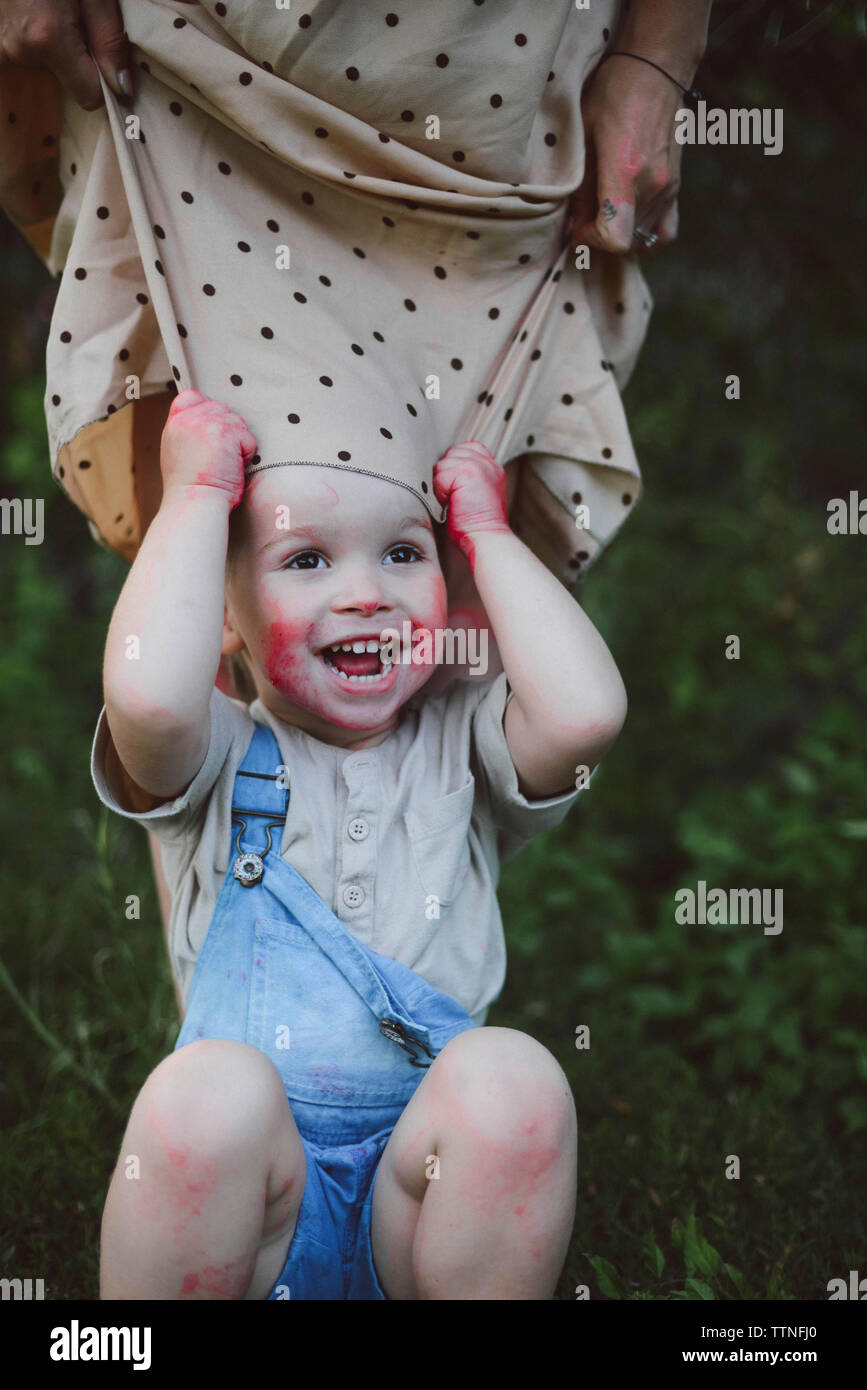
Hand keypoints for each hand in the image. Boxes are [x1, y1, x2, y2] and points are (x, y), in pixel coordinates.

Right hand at [0, 0, 134, 108]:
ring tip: (49, 4)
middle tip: (73, 12)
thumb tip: (124, 89)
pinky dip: (34, 35)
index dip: (104, 81)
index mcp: (47, 39)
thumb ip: (109, 39)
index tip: (106, 56)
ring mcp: (1, 46)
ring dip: (54, 42)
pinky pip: (25, 51)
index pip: (90, 97)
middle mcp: (20, 49)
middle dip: (78, 54)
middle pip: (67, 78)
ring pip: (45, 64)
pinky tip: (32, 8)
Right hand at [160, 389, 257, 509]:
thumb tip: (208, 424)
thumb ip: (188, 433)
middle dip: (227, 431)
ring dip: (237, 444)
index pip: (191, 397)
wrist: (194, 504)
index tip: (213, 434)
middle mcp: (187, 419)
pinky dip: (246, 454)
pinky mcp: (225, 432)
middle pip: (220, 409)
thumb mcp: (178, 453)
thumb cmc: (191, 489)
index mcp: (175, 425)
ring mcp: (205, 423)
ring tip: (224, 464)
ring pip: (236, 421)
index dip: (207, 409)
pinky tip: (232, 468)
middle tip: (219, 458)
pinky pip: (248, 437)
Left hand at [433, 441, 509, 559]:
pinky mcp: (468, 472)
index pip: (466, 448)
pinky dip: (441, 492)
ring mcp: (479, 465)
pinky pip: (439, 476)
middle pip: (451, 454)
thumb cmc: (475, 523)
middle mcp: (487, 463)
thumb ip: (465, 475)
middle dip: (447, 474)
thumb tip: (443, 469)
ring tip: (456, 500)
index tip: (458, 487)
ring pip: (443, 464)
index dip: (455, 465)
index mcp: (491, 467)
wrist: (485, 537)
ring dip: (443, 485)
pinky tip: (453, 503)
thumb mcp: (475, 492)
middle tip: (457, 496)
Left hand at [567, 53, 684, 253]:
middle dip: (599, 237)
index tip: (577, 228)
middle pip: (626, 241)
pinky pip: (665, 230)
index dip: (592, 242)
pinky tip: (627, 219)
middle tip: (582, 217)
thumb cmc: (614, 93)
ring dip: (619, 234)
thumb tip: (571, 228)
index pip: (616, 239)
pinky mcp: (676, 186)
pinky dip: (644, 233)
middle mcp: (653, 186)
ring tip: (601, 213)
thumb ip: (579, 189)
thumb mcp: (584, 136)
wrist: (656, 67)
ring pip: (642, 238)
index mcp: (627, 173)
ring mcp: (668, 188)